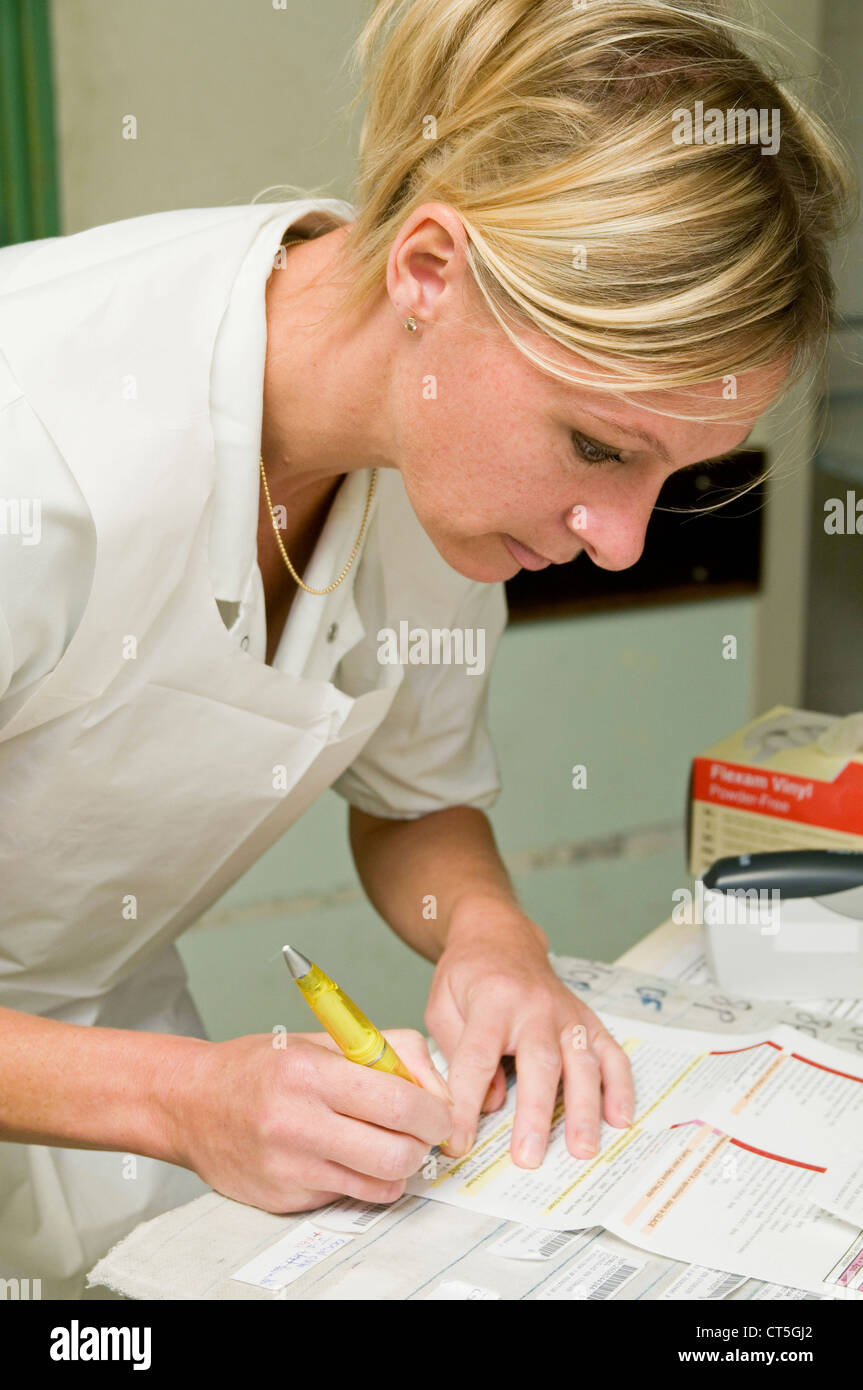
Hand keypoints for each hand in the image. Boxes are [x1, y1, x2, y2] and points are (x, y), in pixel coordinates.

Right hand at [166, 1028, 452, 1212]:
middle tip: (421, 1132)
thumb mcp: (323, 1039)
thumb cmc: (260, 1067)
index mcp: (311, 1072)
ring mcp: (290, 1167)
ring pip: (382, 1184)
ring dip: (399, 1168)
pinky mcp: (286, 1198)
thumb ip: (387, 1052)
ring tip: (386, 1143)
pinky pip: (351, 1196)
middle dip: (424, 1144)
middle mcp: (298, 1121)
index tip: (439, 1112)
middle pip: (398, 1152)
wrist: (191, 1103)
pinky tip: (350, 1158)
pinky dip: (365, 1181)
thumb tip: (436, 1089)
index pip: (400, 1103)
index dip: (435, 1113)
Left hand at [424, 905, 634, 1168]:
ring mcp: (567, 1013)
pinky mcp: (587, 1019)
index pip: (477, 1059)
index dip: (465, 1104)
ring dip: (584, 1109)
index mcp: (491, 1001)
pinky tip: (620, 1118)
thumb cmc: (467, 975)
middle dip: (535, 1114)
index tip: (458, 1141)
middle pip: (539, 1063)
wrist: (499, 936)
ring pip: (581, 1062)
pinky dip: (619, 1086)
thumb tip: (489, 1103)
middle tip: (528, 1157)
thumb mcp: (442, 1006)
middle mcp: (535, 1006)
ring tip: (583, 1150)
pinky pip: (610, 1053)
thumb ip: (459, 1054)